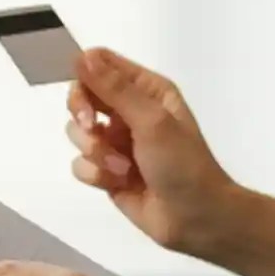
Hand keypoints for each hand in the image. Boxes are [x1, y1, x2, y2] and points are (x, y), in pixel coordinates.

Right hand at [67, 47, 235, 255]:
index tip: (83, 96)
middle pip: (81, 95)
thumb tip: (82, 56)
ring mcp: (116, 142)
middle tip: (93, 128)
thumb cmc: (183, 164)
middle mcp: (129, 111)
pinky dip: (97, 174)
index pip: (101, 64)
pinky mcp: (106, 171)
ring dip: (96, 152)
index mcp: (146, 89)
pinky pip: (81, 164)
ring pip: (77, 132)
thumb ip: (114, 88)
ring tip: (122, 168)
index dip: (84, 75)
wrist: (197, 219)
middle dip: (82, 115)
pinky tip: (120, 183)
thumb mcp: (151, 120)